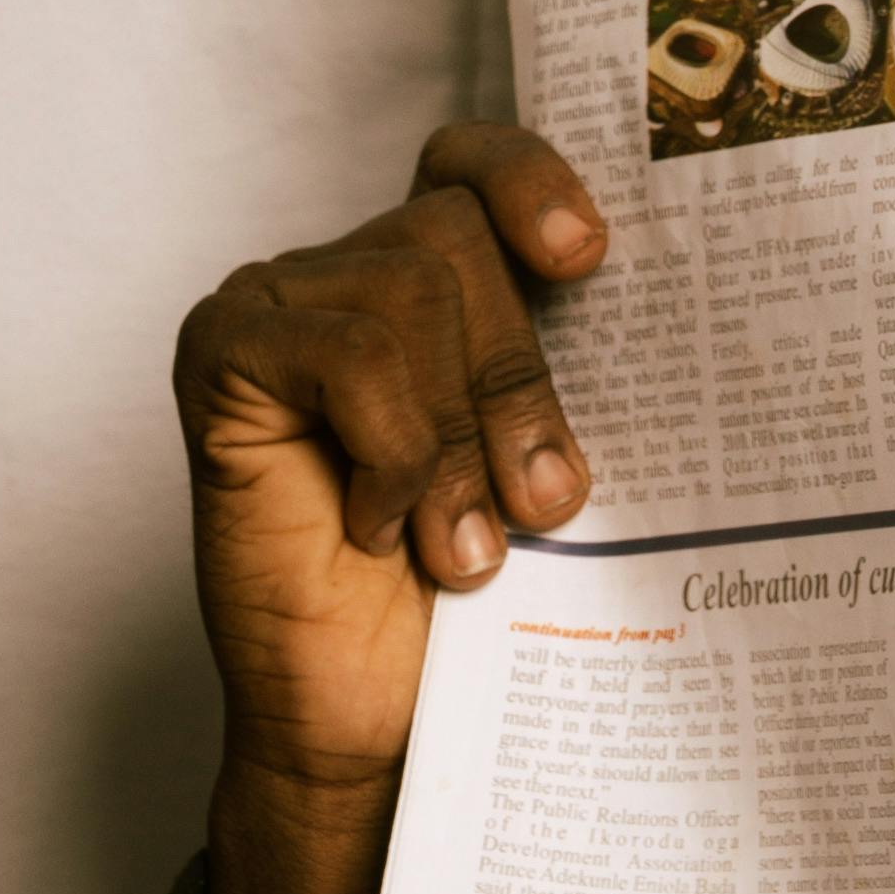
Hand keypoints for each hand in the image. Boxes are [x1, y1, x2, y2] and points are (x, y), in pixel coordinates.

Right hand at [174, 123, 605, 893]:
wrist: (368, 728)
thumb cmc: (457, 606)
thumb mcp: (533, 467)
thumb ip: (560, 378)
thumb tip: (671, 317)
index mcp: (423, 289)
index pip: (466, 165)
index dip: (527, 176)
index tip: (590, 255)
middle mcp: (342, 280)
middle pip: (454, 234)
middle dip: (515, 372)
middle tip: (546, 504)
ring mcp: (274, 310)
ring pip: (410, 290)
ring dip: (457, 436)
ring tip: (463, 547)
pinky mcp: (223, 357)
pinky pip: (347, 353)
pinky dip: (391, 449)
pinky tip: (381, 527)